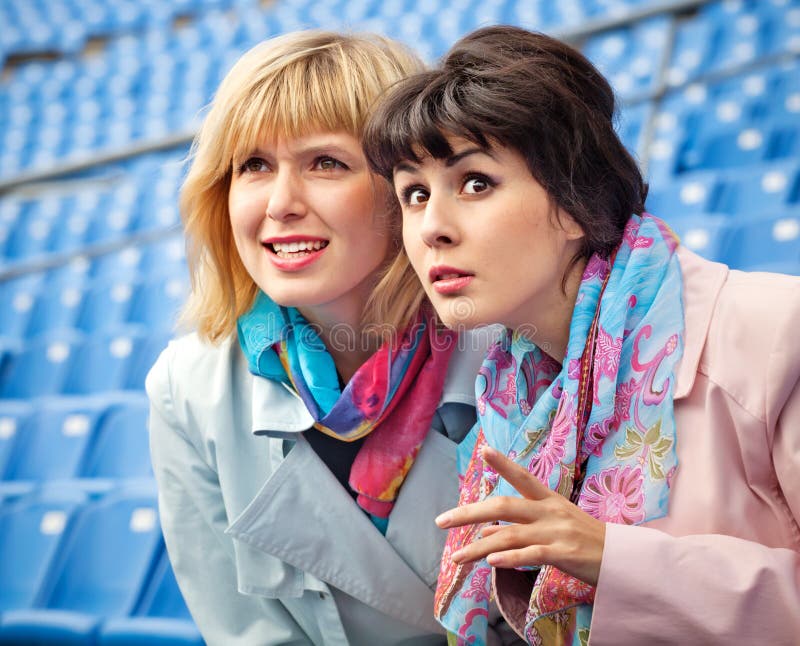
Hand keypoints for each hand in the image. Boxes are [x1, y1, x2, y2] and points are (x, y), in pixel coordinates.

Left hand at [435, 445, 605, 585]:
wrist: (623, 560)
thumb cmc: (585, 543)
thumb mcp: (552, 528)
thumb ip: (517, 529)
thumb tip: (484, 532)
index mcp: (548, 500)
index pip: (522, 476)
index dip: (503, 463)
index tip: (484, 450)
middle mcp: (549, 512)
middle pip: (503, 506)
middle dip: (469, 512)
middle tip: (441, 521)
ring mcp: (556, 532)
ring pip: (510, 535)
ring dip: (480, 548)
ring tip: (457, 558)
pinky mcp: (565, 554)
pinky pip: (532, 554)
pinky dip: (510, 558)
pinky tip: (492, 562)